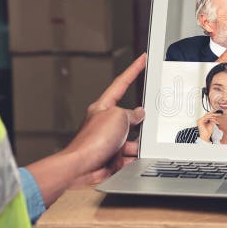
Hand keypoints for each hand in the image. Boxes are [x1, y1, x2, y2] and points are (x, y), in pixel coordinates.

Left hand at [63, 54, 146, 180]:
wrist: (82, 168)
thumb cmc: (92, 141)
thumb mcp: (118, 117)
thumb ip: (131, 113)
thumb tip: (138, 114)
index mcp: (104, 107)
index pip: (122, 83)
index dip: (134, 70)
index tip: (142, 59)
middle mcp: (106, 123)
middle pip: (131, 117)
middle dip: (140, 123)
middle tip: (144, 125)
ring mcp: (110, 140)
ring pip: (133, 139)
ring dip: (136, 145)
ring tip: (132, 148)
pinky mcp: (113, 157)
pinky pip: (130, 156)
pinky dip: (133, 159)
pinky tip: (130, 160)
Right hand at [196, 111, 221, 141]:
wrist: (205, 137)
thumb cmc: (207, 132)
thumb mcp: (211, 124)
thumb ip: (212, 120)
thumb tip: (214, 116)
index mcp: (202, 121)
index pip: (207, 115)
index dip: (212, 113)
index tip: (217, 112)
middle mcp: (200, 120)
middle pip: (207, 114)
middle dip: (213, 113)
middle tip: (218, 112)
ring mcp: (199, 120)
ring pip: (207, 115)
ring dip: (213, 115)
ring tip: (217, 115)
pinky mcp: (200, 121)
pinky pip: (206, 117)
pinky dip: (211, 117)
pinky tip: (214, 118)